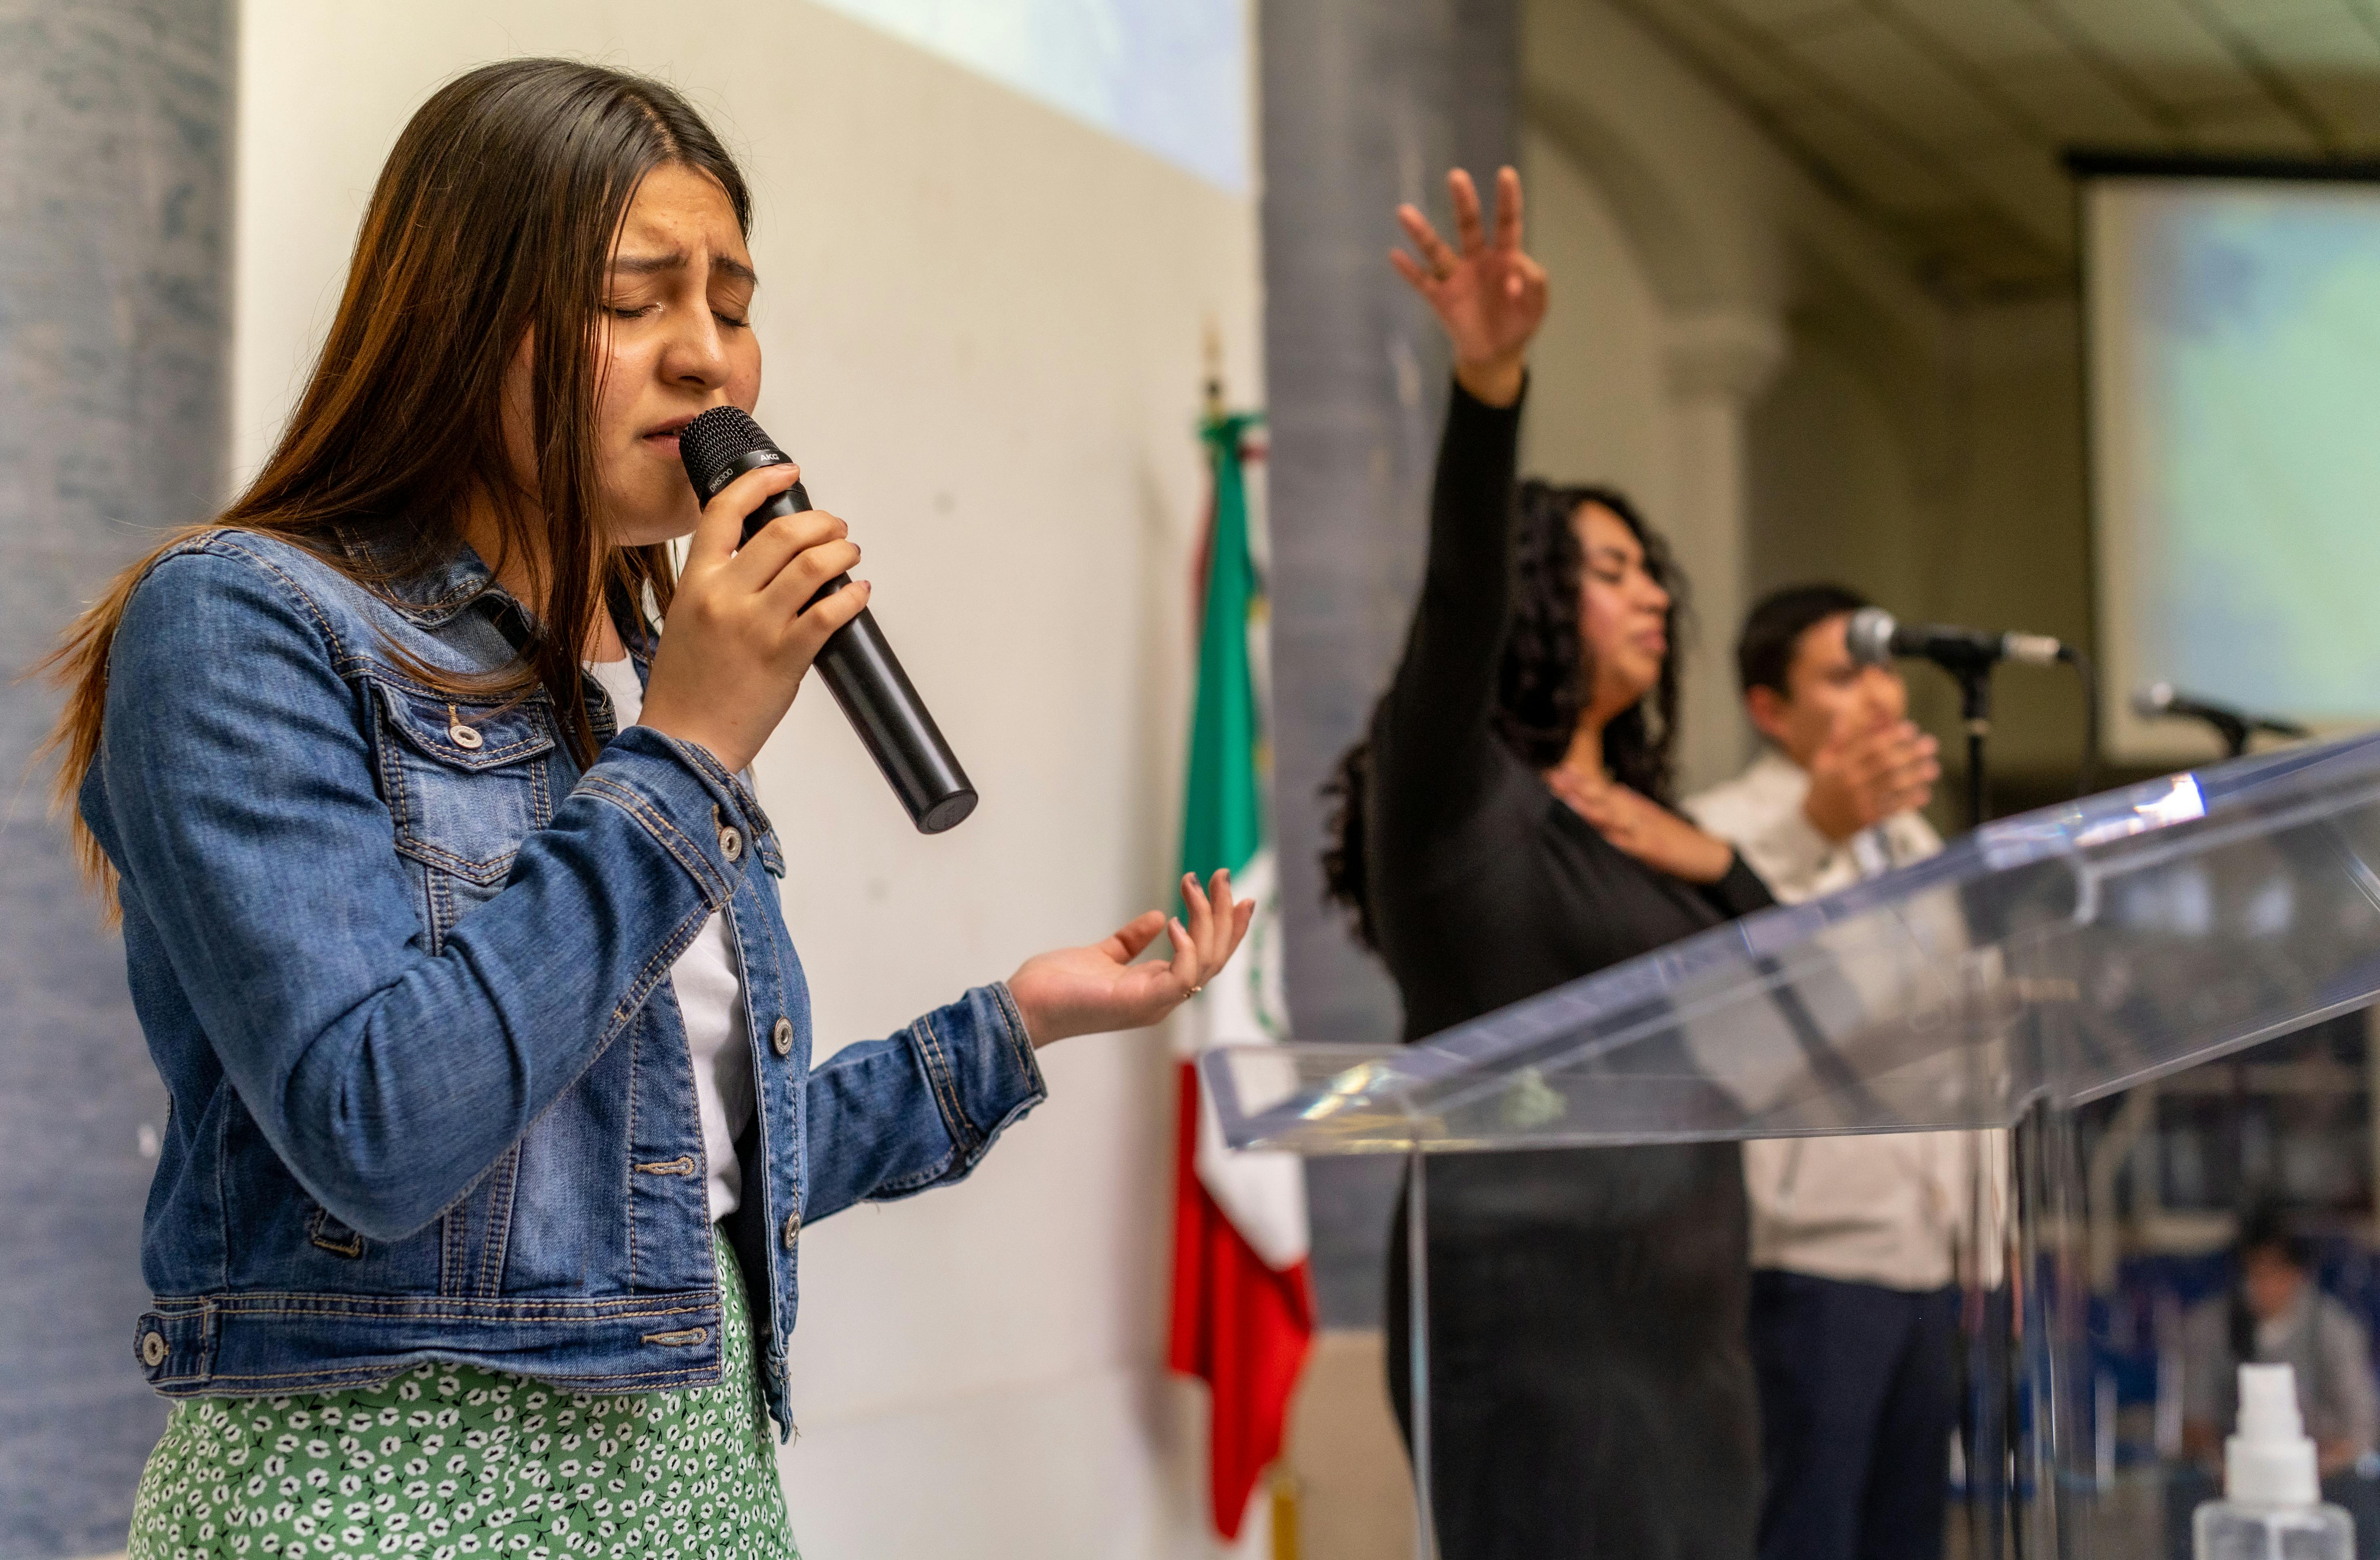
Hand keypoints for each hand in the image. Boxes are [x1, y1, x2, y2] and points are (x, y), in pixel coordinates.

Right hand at [638, 461, 870, 772]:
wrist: (683, 741)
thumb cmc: (687, 687)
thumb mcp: (686, 619)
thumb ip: (721, 585)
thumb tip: (770, 562)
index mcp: (696, 581)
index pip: (725, 510)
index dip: (760, 482)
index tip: (787, 472)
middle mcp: (725, 596)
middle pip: (782, 531)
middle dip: (821, 522)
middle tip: (836, 527)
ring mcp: (756, 625)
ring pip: (813, 565)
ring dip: (842, 552)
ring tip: (850, 555)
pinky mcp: (785, 656)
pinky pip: (831, 612)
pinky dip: (853, 595)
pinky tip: (858, 593)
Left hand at [1006, 869, 1257, 1047]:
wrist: (1025, 1006)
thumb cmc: (1056, 986)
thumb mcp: (1102, 955)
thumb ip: (1130, 941)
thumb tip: (1158, 917)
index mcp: (1156, 988)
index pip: (1206, 957)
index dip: (1225, 927)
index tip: (1234, 893)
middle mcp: (1163, 998)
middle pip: (1214, 957)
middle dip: (1225, 915)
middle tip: (1222, 876)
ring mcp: (1155, 1003)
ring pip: (1205, 963)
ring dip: (1207, 920)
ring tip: (1194, 884)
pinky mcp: (1141, 1002)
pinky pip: (1181, 977)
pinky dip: (1187, 948)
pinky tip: (1177, 921)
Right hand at [1390, 167, 1547, 407]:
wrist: (1496, 353)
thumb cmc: (1518, 322)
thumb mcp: (1537, 306)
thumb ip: (1535, 285)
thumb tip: (1513, 278)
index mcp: (1505, 256)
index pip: (1507, 222)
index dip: (1507, 199)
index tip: (1506, 174)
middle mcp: (1477, 259)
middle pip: (1469, 225)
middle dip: (1463, 202)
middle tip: (1456, 176)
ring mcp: (1456, 277)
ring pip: (1436, 250)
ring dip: (1421, 233)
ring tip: (1404, 211)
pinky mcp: (1441, 298)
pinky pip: (1422, 282)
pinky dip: (1408, 270)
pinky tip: (1394, 255)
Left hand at [1544, 766, 1733, 883]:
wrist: (1710, 855)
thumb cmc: (1675, 837)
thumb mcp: (1650, 817)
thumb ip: (1631, 804)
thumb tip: (1613, 788)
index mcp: (1634, 808)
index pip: (1603, 791)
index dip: (1582, 782)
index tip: (1560, 770)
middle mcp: (1636, 815)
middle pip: (1604, 798)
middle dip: (1580, 788)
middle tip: (1556, 776)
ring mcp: (1645, 832)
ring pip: (1615, 818)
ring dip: (1593, 809)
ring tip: (1572, 801)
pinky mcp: (1655, 851)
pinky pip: (1634, 845)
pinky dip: (1620, 840)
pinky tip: (1605, 836)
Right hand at [1802, 717, 1938, 843]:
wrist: (1816, 822)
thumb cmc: (1823, 786)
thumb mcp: (1823, 760)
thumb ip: (1837, 739)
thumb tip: (1845, 715)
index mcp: (1841, 765)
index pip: (1871, 746)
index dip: (1893, 736)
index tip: (1910, 729)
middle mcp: (1851, 782)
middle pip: (1887, 764)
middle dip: (1911, 753)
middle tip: (1930, 745)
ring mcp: (1860, 801)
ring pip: (1894, 786)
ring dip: (1916, 776)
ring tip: (1933, 768)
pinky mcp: (1868, 818)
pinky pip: (1893, 807)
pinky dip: (1910, 800)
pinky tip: (1924, 793)